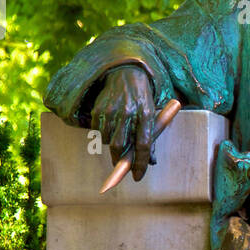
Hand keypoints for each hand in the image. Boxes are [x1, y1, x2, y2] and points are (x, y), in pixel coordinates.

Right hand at [89, 66, 157, 181]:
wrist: (126, 73)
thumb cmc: (142, 98)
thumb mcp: (151, 114)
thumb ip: (151, 137)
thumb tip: (150, 162)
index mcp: (147, 113)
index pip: (144, 144)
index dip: (140, 163)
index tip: (138, 176)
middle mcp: (129, 111)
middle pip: (120, 145)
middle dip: (119, 160)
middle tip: (120, 165)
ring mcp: (113, 109)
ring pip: (107, 140)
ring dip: (110, 145)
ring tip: (116, 138)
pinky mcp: (99, 108)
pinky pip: (97, 131)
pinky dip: (102, 134)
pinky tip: (109, 126)